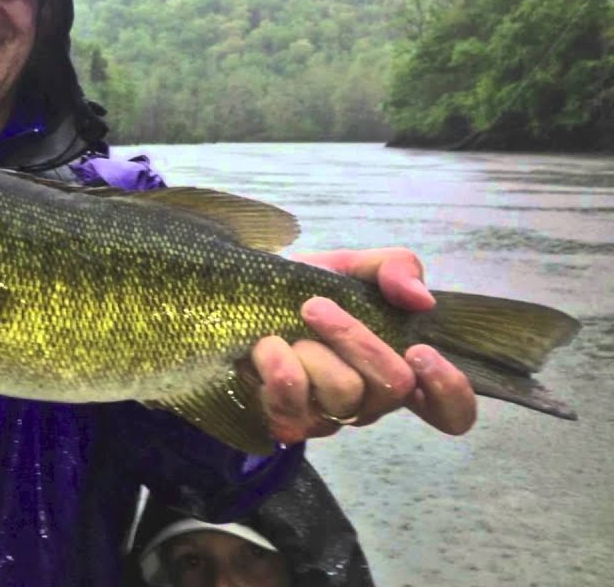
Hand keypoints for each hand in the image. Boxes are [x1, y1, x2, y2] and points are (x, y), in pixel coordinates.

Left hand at [252, 248, 476, 443]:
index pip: (451, 410)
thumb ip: (395, 268)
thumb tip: (421, 298)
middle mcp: (372, 399)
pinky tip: (265, 348)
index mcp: (399, 365)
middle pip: (393, 388)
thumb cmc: (307, 289)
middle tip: (315, 306)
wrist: (237, 301)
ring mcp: (330, 415)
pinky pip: (294, 406)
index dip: (449, 391)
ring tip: (282, 330)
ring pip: (344, 395)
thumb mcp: (353, 267)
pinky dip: (278, 366)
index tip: (420, 351)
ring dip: (309, 351)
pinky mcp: (290, 421)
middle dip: (355, 339)